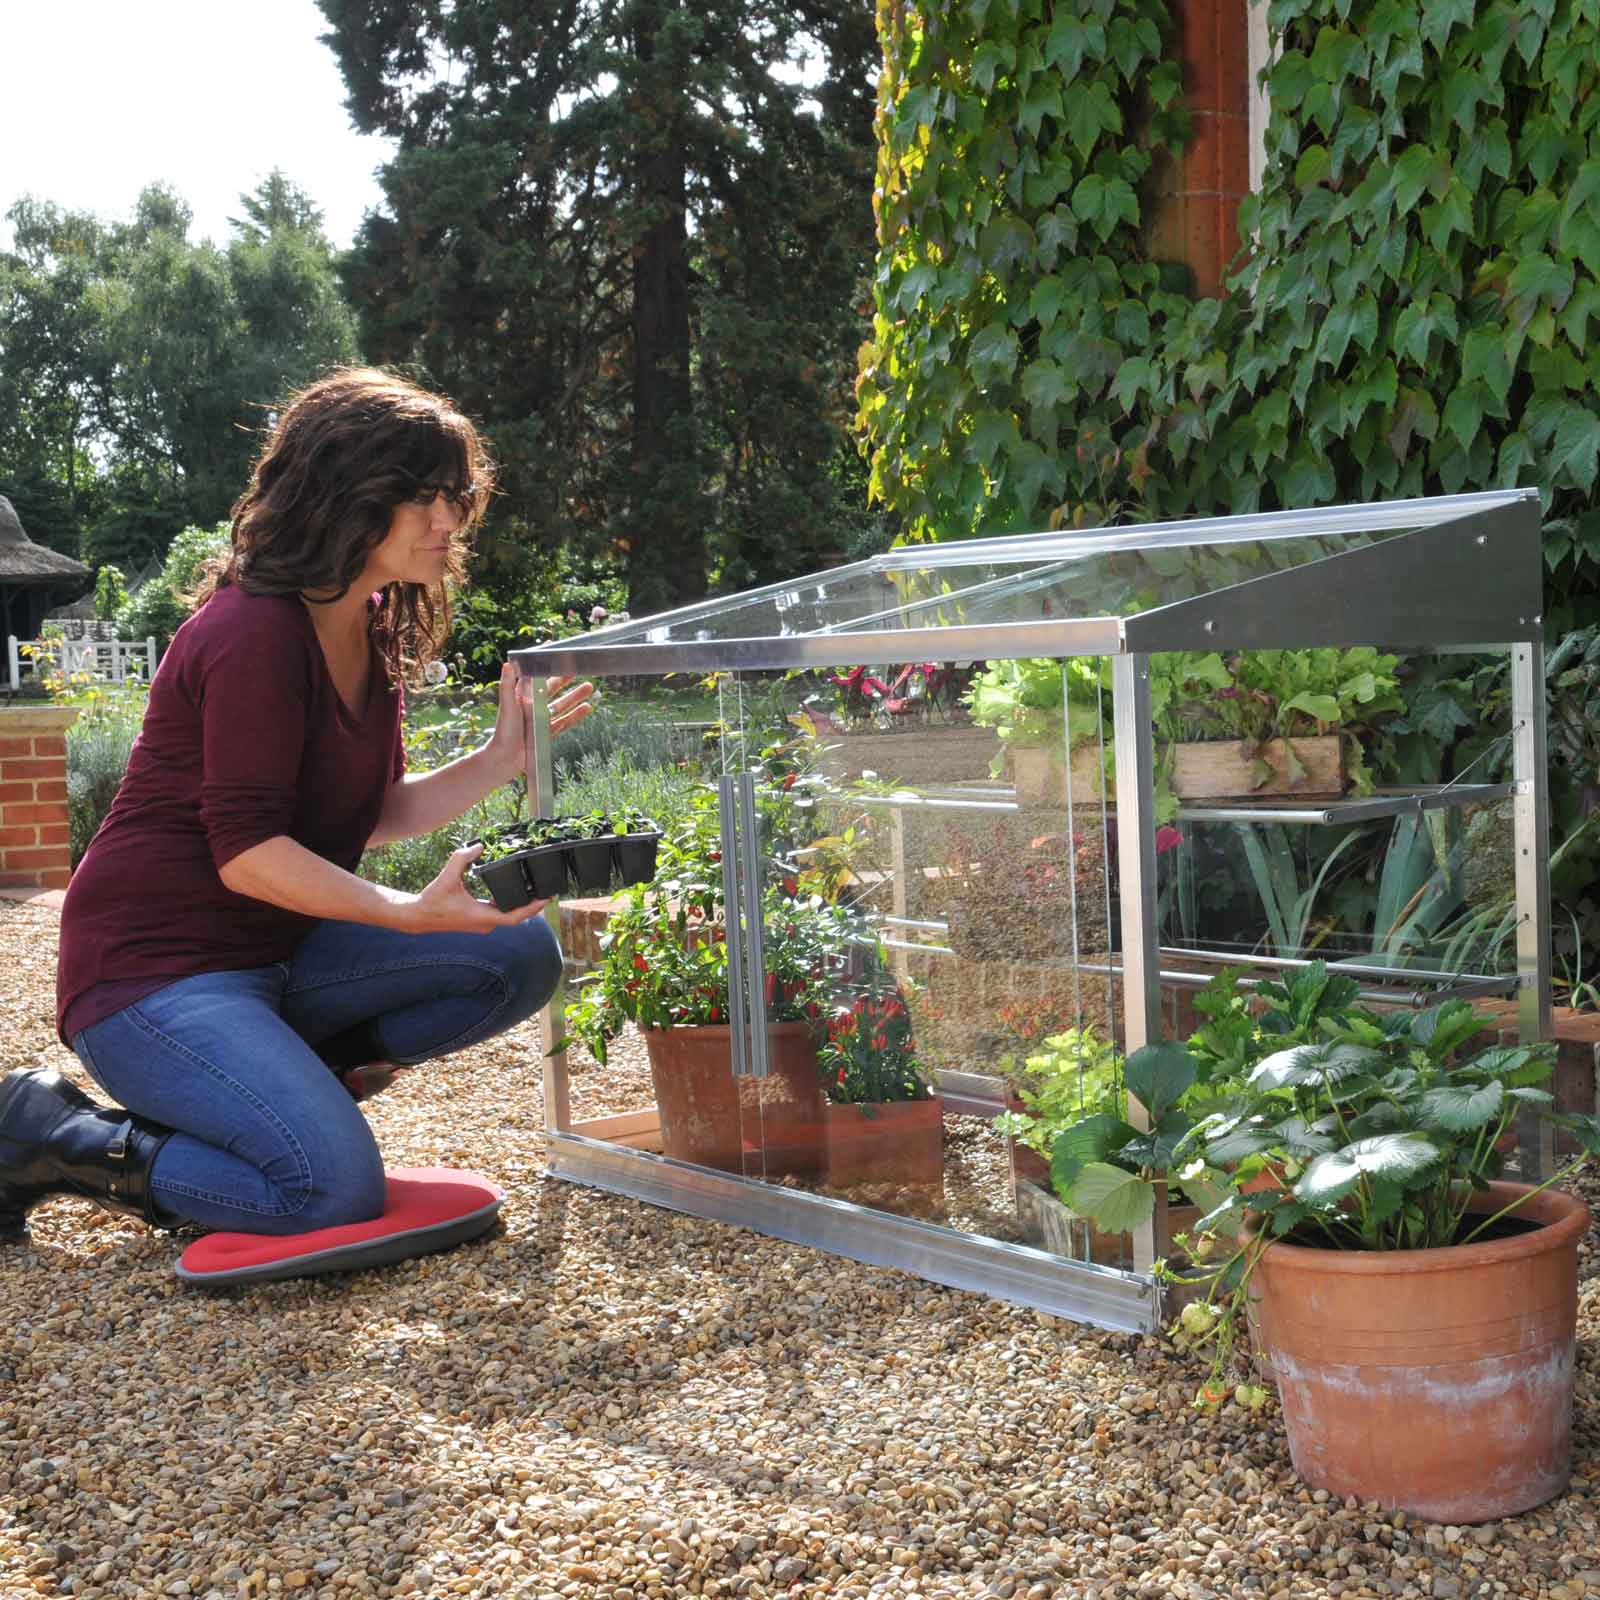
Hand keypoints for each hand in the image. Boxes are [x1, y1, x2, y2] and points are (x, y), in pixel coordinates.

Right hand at [398, 842, 551, 932]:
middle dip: (533, 905)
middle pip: (516, 917)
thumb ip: (461, 859)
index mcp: (482, 916)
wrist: (418, 916)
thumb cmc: (432, 900)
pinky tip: (519, 892)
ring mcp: (483, 924)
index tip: (546, 899)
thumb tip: (479, 845)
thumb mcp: (447, 877)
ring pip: (509, 916)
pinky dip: (512, 905)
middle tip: (548, 890)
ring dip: (523, 905)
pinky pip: (501, 914)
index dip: (532, 909)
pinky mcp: (480, 920)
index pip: (514, 917)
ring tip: (538, 889)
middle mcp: (486, 924)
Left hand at [484, 664, 595, 783]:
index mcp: (522, 696)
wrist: (506, 758)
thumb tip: (508, 664)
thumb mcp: (507, 705)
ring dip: (575, 696)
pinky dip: (576, 715)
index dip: (543, 663)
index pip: (534, 675)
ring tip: (590, 687)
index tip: (553, 649)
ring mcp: (541, 719)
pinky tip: (587, 708)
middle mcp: (533, 706)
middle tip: (578, 668)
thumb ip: (507, 685)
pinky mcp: (548, 732)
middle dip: (565, 679)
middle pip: (552, 688)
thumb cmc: (504, 730)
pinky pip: (565, 722)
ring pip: (562, 705)